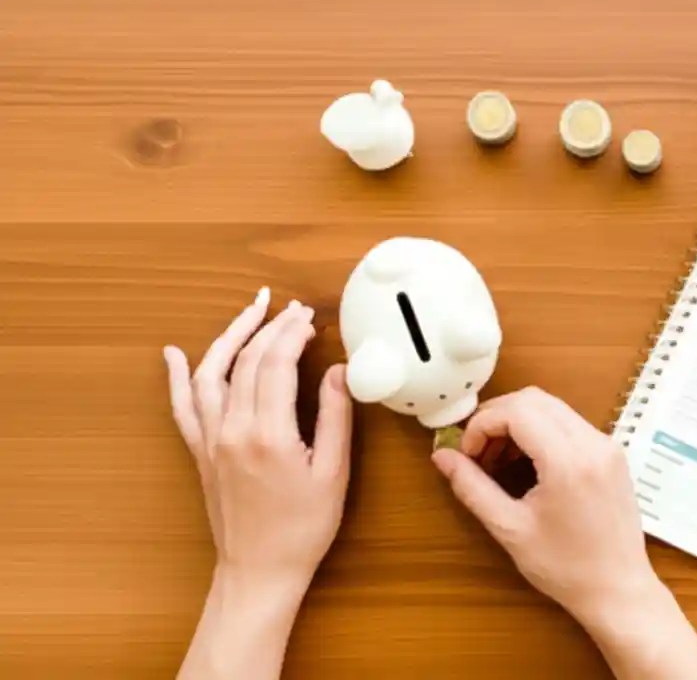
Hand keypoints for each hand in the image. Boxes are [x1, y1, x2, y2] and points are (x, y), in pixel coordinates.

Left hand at [164, 288, 353, 679]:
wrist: (259, 570)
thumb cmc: (303, 528)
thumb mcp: (334, 472)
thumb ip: (334, 416)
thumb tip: (337, 371)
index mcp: (268, 434)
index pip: (275, 364)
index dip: (292, 334)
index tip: (309, 318)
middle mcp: (232, 430)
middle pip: (245, 361)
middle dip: (269, 328)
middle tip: (293, 310)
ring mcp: (211, 439)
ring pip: (210, 372)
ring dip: (229, 336)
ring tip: (249, 311)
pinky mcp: (200, 451)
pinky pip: (182, 405)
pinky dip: (176, 376)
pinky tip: (173, 353)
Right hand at [432, 388, 696, 679]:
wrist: (618, 589)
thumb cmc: (566, 568)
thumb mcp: (510, 529)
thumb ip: (472, 488)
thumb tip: (443, 457)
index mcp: (569, 462)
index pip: (517, 411)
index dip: (482, 424)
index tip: (467, 454)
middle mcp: (593, 444)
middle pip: (534, 399)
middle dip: (497, 417)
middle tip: (477, 452)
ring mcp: (607, 446)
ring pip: (553, 407)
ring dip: (519, 422)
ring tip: (497, 459)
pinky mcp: (613, 454)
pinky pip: (570, 424)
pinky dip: (542, 431)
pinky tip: (527, 463)